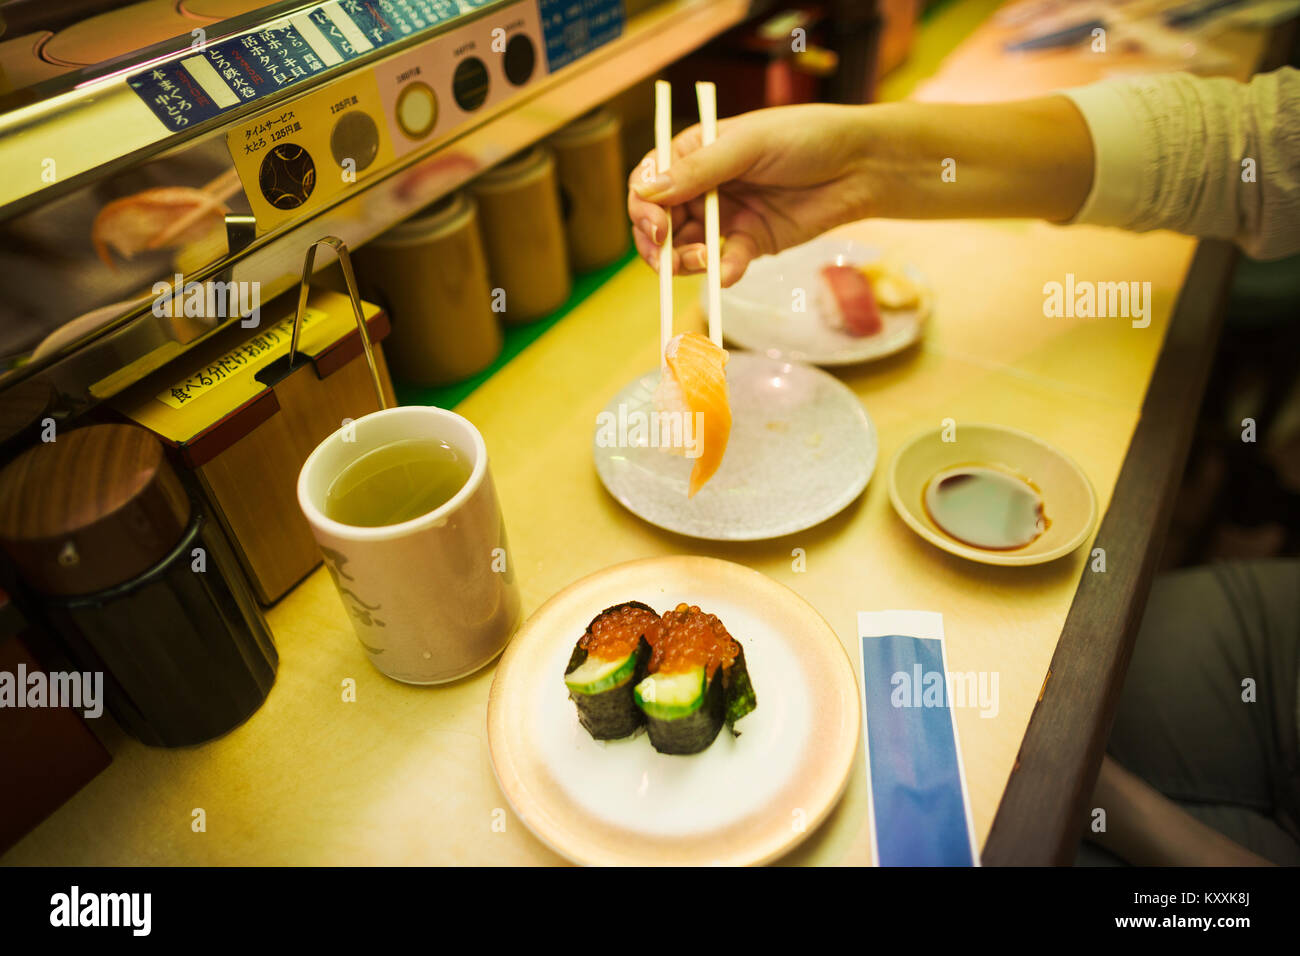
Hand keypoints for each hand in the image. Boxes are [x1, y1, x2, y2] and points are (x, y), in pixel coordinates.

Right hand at [627, 104, 874, 286]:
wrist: (860, 165)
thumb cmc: (805, 137)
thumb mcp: (748, 144)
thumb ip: (698, 170)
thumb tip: (647, 192)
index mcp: (694, 153)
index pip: (649, 183)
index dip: (643, 207)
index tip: (656, 226)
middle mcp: (703, 186)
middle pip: (659, 222)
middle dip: (657, 243)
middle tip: (668, 257)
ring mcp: (725, 216)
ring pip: (685, 248)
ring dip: (684, 261)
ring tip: (703, 262)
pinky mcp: (751, 243)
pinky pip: (725, 264)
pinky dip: (722, 272)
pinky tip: (729, 273)